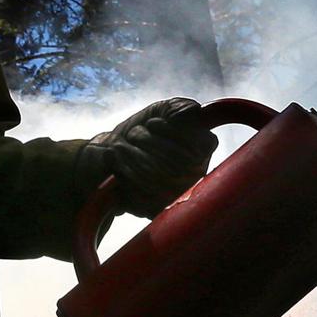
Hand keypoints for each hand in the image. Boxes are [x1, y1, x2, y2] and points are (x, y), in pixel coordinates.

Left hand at [86, 98, 217, 217]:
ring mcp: (176, 194)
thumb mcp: (160, 111)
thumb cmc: (142, 130)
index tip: (152, 124)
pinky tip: (118, 166)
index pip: (199, 147)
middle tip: (133, 134)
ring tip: (119, 146)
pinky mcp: (154, 208)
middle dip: (147, 142)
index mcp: (203, 148)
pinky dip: (125, 176)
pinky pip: (141, 195)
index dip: (173, 135)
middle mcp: (195, 174)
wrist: (113, 153)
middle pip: (175, 163)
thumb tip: (195, 112)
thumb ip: (179, 107)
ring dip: (132, 157)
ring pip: (157, 179)